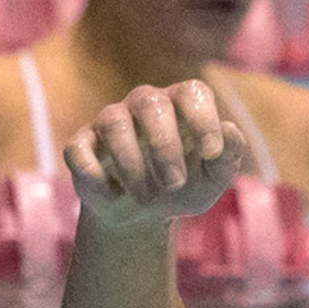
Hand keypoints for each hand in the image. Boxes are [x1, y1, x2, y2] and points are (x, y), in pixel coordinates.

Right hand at [65, 81, 249, 228]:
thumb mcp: (213, 179)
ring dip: (132, 163)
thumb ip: (227, 157)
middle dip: (165, 145)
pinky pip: (78, 148)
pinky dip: (93, 173)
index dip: (203, 118)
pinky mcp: (81, 144)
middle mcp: (145, 104)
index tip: (211, 153)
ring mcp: (110, 120)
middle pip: (150, 102)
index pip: (192, 91)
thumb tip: (230, 130)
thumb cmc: (185, 186)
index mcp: (182, 105)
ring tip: (148, 198)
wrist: (144, 215)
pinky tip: (113, 194)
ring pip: (113, 122)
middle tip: (175, 184)